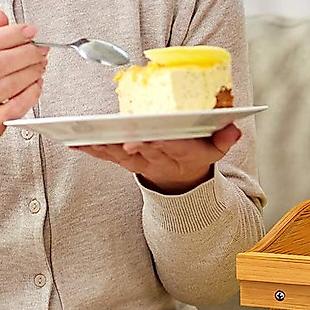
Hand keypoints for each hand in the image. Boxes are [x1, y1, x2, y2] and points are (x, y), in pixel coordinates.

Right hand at [0, 11, 46, 180]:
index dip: (9, 35)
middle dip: (26, 52)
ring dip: (32, 70)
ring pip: (9, 83)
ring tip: (40, 62)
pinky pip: (16, 106)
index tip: (29, 30)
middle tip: (40, 47)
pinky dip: (32, 92)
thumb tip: (0, 18)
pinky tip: (36, 83)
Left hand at [78, 123, 240, 193]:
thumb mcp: (217, 149)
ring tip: (87, 137)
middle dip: (133, 145)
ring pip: (121, 154)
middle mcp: (160, 159)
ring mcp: (141, 161)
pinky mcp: (126, 161)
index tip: (156, 137)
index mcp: (184, 154)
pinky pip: (107, 155)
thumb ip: (225, 138)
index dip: (164, 143)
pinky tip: (74, 142)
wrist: (182, 181)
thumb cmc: (198, 155)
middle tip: (122, 139)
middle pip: (145, 150)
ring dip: (104, 146)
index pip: (174, 147)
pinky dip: (91, 149)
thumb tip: (234, 128)